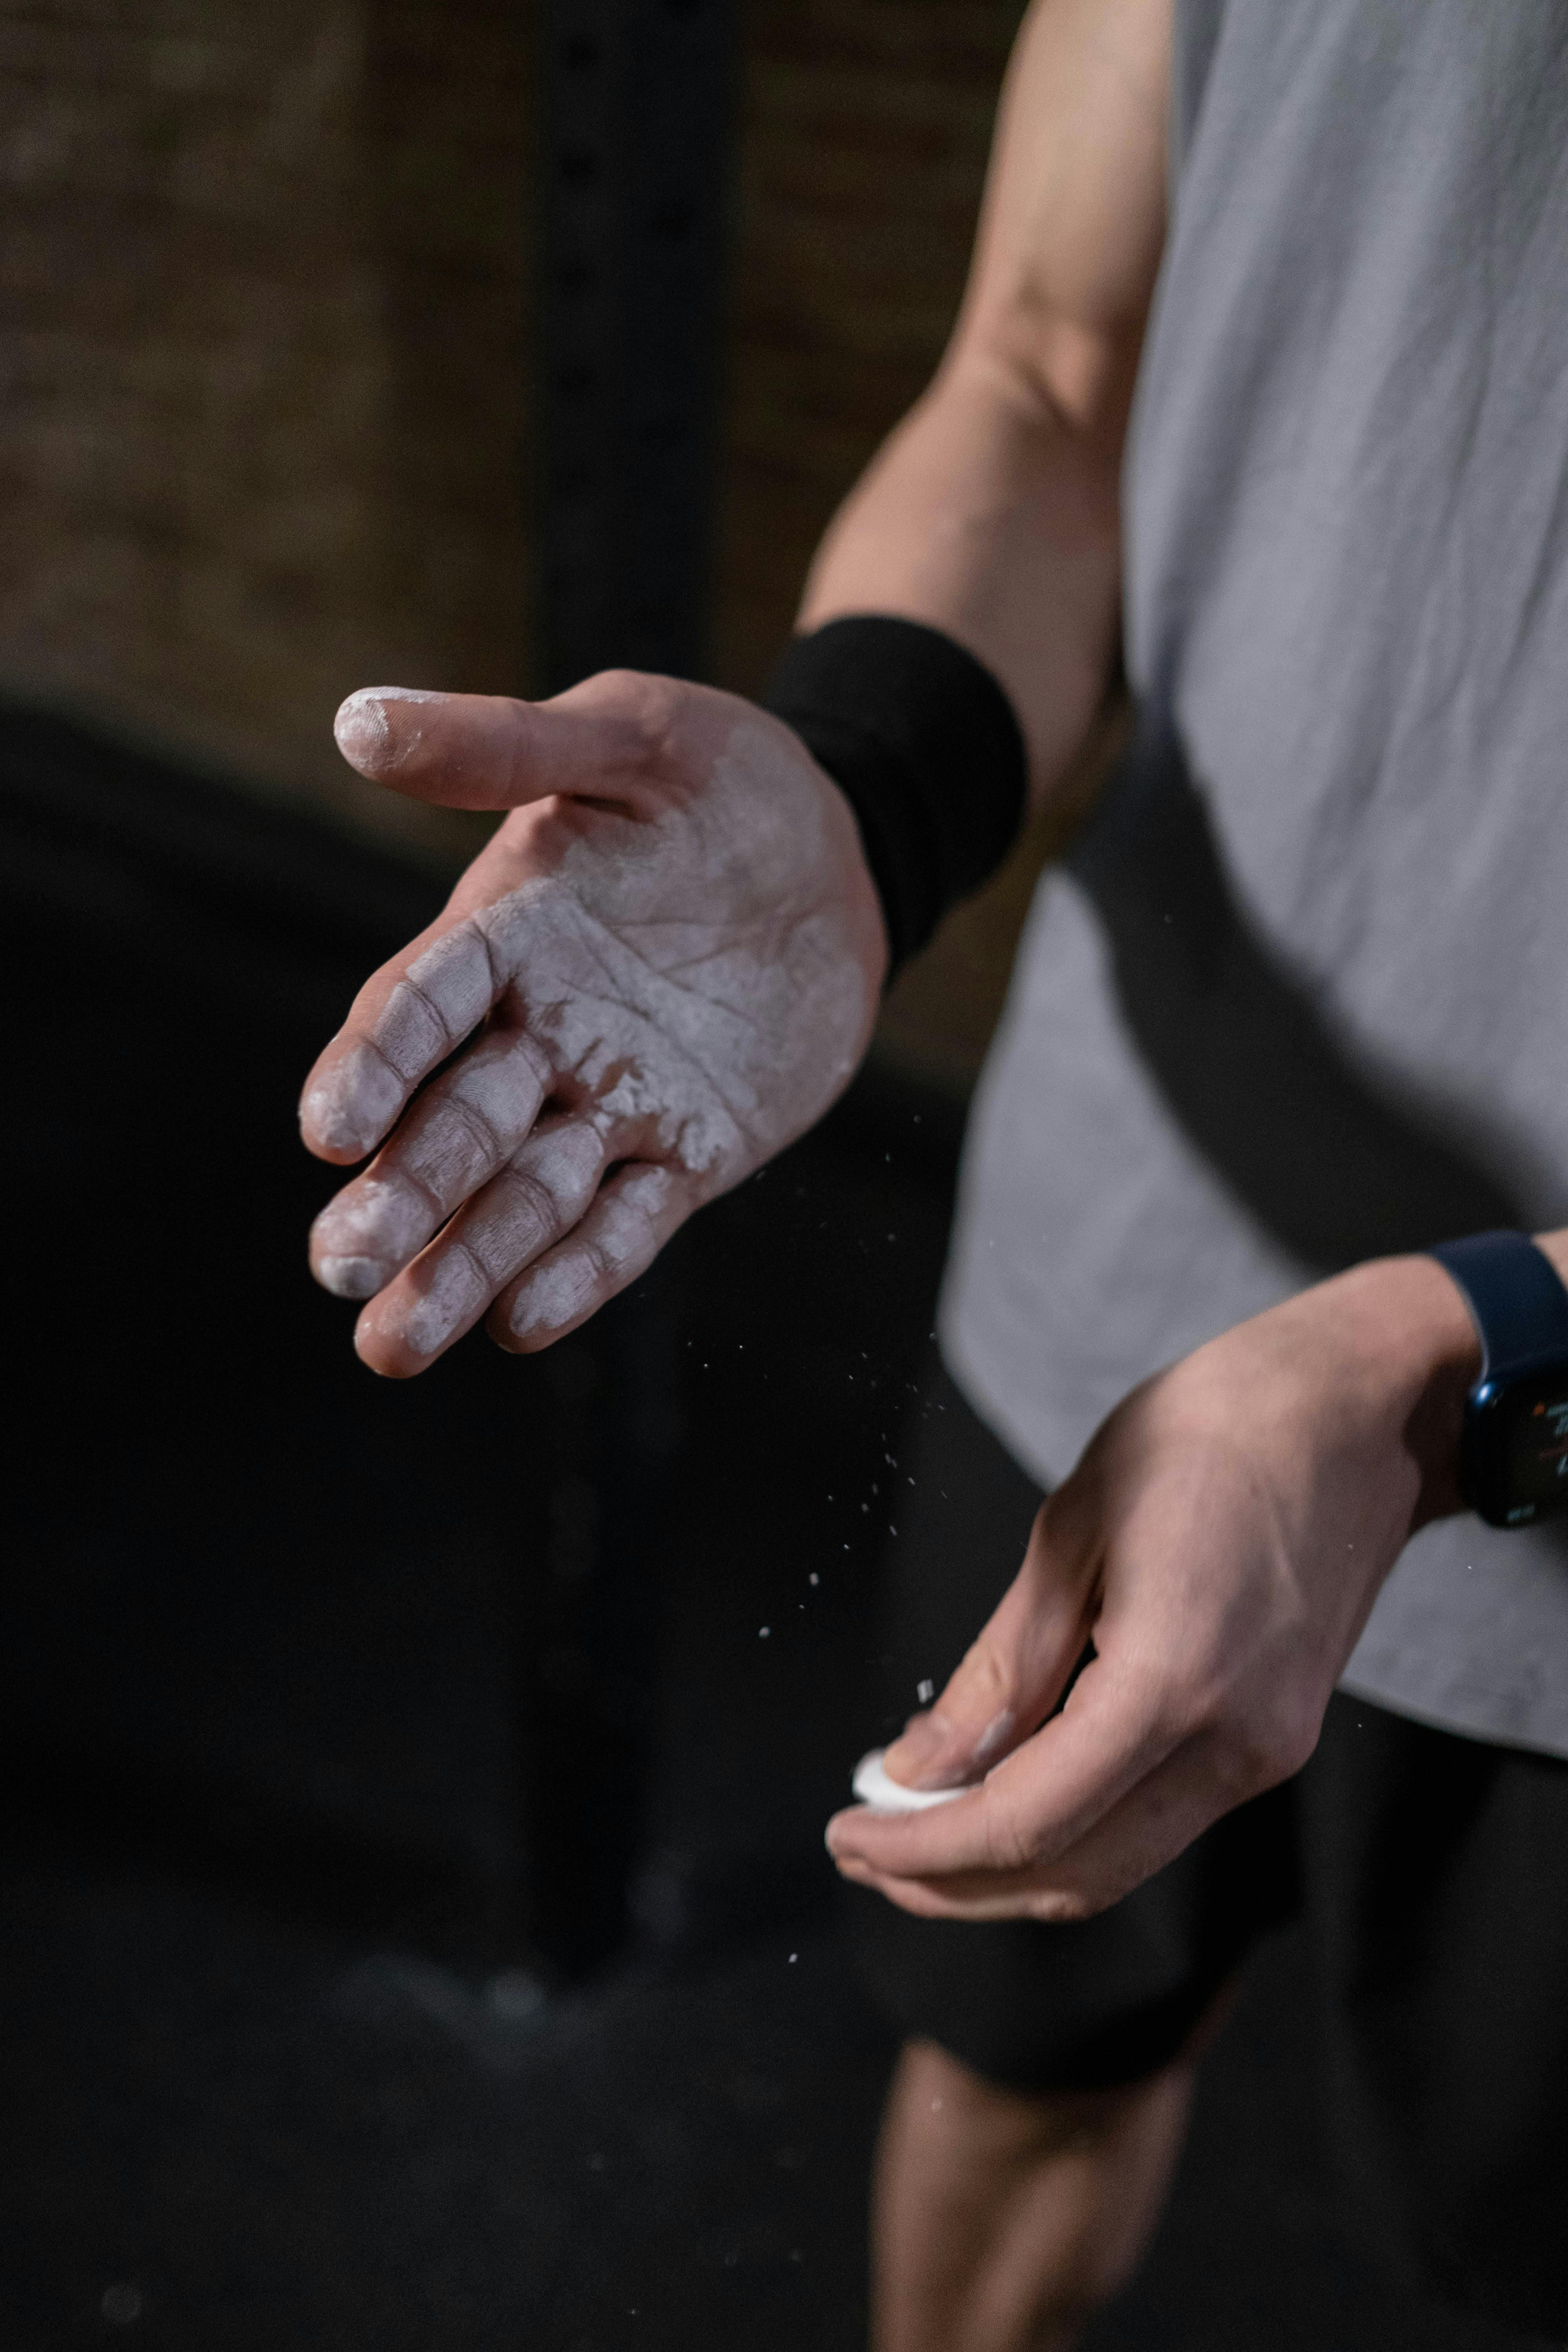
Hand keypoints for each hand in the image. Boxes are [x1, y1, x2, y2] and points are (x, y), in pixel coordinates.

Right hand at [300, 671, 885, 1372]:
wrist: (833, 847)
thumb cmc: (717, 777)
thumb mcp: (625, 735)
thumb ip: (503, 746)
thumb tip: (360, 721)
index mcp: (505, 934)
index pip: (419, 1007)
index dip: (371, 1065)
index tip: (329, 1129)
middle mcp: (539, 1033)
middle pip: (453, 1127)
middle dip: (400, 1201)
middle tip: (343, 1273)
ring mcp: (612, 1101)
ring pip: (525, 1200)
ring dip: (462, 1268)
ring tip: (395, 1346)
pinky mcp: (690, 1150)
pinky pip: (630, 1224)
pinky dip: (582, 1273)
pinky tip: (524, 1324)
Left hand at [827, 1254, 1479, 1919]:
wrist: (1357, 1410)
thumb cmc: (1213, 1432)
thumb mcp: (1070, 1530)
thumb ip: (999, 1670)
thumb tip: (917, 1770)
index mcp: (1173, 1682)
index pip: (1024, 1823)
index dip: (923, 1851)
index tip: (847, 1837)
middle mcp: (1233, 1744)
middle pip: (1072, 1875)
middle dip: (953, 1883)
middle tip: (864, 1849)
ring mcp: (1267, 1752)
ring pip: (1116, 1865)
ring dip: (1009, 1868)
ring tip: (918, 1829)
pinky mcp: (1276, 1741)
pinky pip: (1157, 1821)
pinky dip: (1071, 1826)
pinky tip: (1008, 1786)